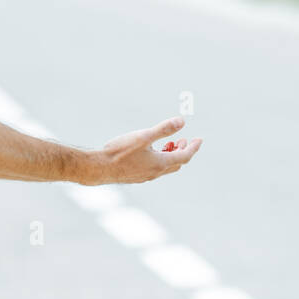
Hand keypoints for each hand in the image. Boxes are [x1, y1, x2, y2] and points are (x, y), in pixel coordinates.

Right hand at [80, 116, 202, 184]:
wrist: (99, 168)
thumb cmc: (119, 152)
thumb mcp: (143, 136)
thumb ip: (163, 129)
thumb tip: (182, 121)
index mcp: (160, 163)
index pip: (185, 156)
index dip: (193, 147)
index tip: (199, 139)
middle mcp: (155, 172)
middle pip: (177, 163)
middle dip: (182, 151)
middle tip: (183, 140)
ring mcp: (146, 176)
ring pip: (165, 167)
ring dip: (170, 156)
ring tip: (166, 144)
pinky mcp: (136, 177)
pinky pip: (155, 170)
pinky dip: (160, 160)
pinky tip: (149, 153)